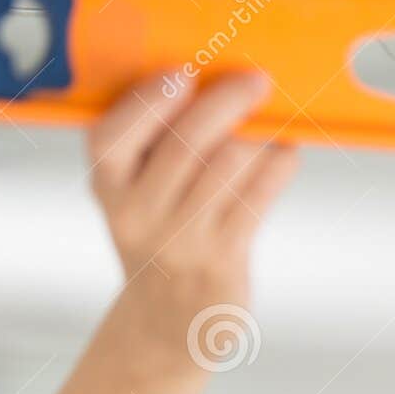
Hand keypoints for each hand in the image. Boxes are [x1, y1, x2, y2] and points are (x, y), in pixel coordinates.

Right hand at [86, 68, 299, 346]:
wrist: (169, 320)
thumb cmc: (161, 236)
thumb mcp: (135, 194)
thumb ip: (156, 145)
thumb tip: (214, 82)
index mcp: (107, 187)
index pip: (112, 135)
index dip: (149, 100)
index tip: (183, 72)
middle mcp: (138, 214)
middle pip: (185, 142)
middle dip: (226, 101)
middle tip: (257, 81)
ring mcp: (181, 240)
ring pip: (229, 163)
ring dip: (259, 135)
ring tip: (274, 122)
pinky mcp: (223, 259)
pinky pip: (258, 196)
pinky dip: (278, 166)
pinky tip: (286, 153)